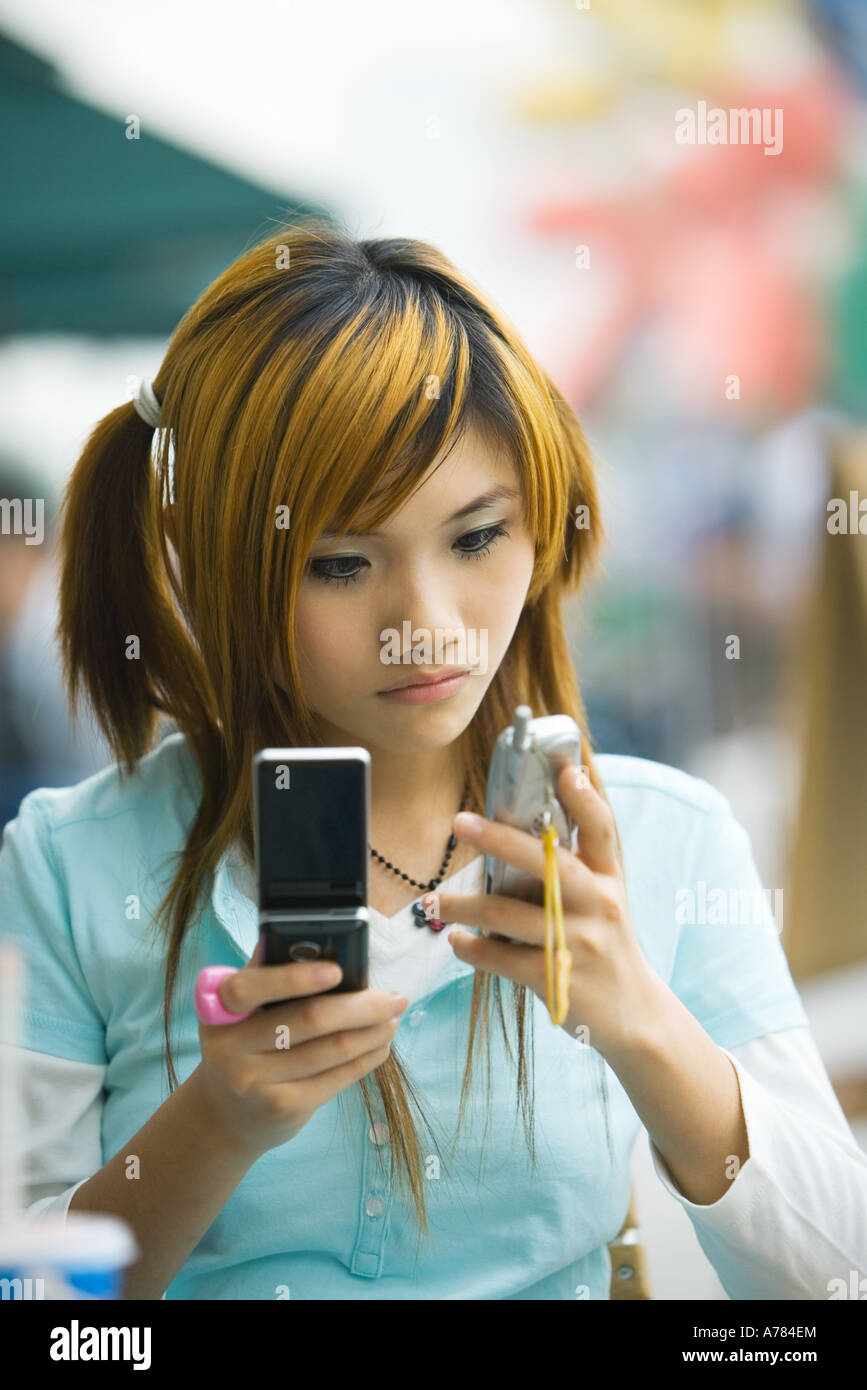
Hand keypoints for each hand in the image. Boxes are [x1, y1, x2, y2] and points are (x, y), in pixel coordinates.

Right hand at [194, 956, 408, 1159]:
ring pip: (331, 1050)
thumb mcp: (243, 1008)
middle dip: (363, 1006)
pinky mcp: (281, 1108)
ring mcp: (253, 1082)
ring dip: (373, 1031)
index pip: (249, 988)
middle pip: (308, 1019)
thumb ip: (270, 972)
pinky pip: (336, 1078)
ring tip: (394, 1018)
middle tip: (396, 997)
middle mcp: (228, 1047)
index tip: (337, 970)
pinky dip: (366, 1058)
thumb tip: (318, 938)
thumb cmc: (247, 1041)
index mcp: (217, 1008)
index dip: (293, 978)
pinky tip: (380, 1045)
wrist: (226, 1112)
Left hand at [429, 764, 660, 1059]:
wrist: (632, 1013)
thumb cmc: (605, 944)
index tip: (566, 769)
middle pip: (547, 863)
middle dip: (499, 839)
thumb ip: (575, 866)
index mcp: (608, 879)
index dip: (585, 798)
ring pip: (508, 915)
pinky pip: (501, 958)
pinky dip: (472, 949)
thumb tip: (525, 827)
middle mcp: (599, 905)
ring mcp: (578, 943)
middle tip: (460, 822)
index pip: (602, 830)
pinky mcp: (558, 979)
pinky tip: (457, 942)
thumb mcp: (603, 900)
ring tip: (435, 902)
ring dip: (463, 905)